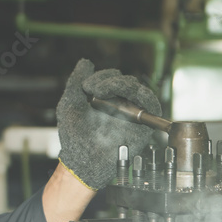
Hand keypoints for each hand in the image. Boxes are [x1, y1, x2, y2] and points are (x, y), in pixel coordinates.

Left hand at [56, 59, 160, 189]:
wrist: (83, 159)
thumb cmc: (74, 134)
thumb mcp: (69, 103)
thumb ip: (76, 81)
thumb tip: (86, 62)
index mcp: (104, 97)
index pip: (111, 77)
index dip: (101, 77)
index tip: (87, 87)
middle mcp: (119, 103)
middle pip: (126, 80)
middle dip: (111, 80)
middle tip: (96, 90)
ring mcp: (130, 113)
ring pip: (138, 89)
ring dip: (124, 84)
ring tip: (108, 91)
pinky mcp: (142, 124)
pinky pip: (152, 105)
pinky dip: (145, 96)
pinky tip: (131, 96)